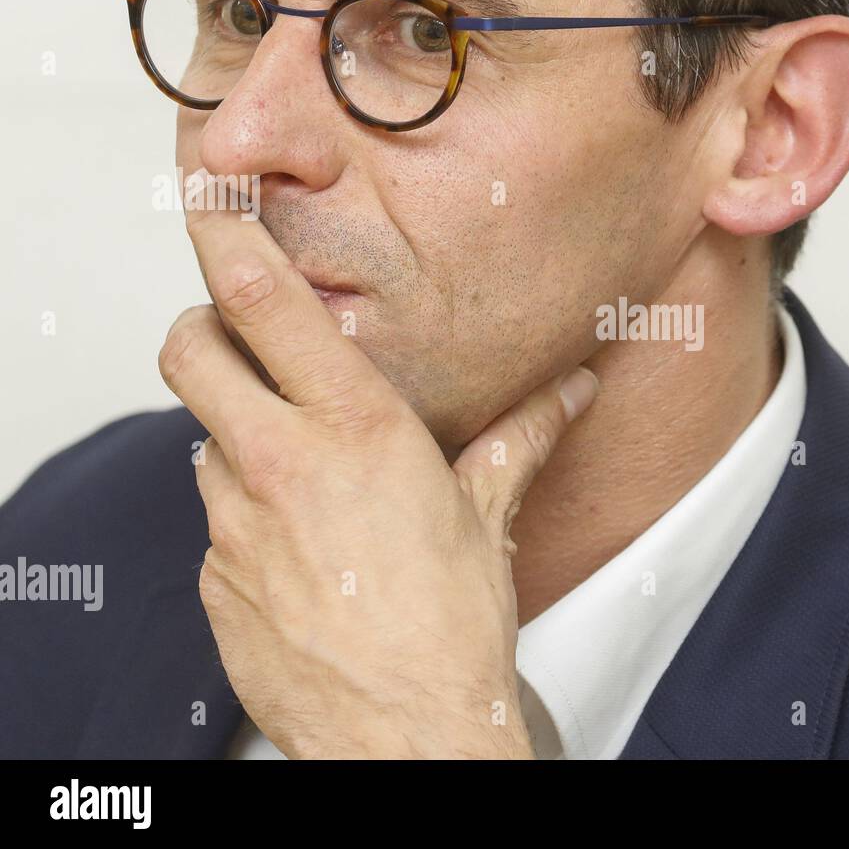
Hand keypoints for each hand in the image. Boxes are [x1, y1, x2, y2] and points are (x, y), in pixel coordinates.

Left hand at [159, 178, 597, 757]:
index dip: (226, 237)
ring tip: (304, 478)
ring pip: (204, 443)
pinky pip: (216, 525)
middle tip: (242, 345)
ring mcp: (234, 526)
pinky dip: (247, 519)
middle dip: (205, 330)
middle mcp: (278, 464)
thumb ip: (526, 434)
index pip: (263, 301)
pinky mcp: (215, 581)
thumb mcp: (488, 511)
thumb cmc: (450, 626)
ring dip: (240, 440)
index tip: (210, 199)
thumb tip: (573, 389)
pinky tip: (304, 553)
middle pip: (190, 351)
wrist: (404, 734)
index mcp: (353, 429)